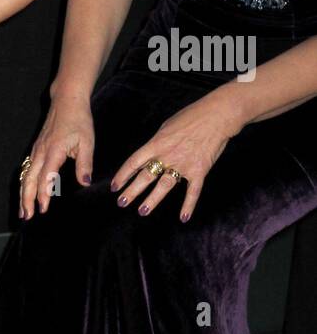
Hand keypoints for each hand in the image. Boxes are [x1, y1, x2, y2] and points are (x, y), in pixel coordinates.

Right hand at [19, 95, 94, 217]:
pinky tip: (25, 193)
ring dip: (23, 194)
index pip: (44, 177)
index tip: (43, 209)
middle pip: (28, 180)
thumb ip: (84, 163)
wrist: (66, 101)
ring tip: (23, 210)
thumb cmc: (79, 120)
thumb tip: (85, 182)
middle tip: (26, 216)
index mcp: (53, 151)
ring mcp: (36, 150)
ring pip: (25, 176)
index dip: (43, 195)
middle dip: (26, 199)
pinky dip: (24, 184)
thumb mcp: (87, 142)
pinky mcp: (37, 149)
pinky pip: (27, 170)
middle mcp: (41, 152)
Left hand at [109, 90, 241, 221]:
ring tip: (143, 211)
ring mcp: (183, 164)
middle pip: (145, 176)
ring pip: (164, 186)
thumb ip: (156, 143)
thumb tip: (148, 155)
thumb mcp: (166, 127)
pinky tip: (183, 218)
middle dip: (132, 191)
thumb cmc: (191, 117)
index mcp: (156, 143)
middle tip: (122, 203)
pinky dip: (188, 205)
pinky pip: (193, 191)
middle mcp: (167, 156)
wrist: (217, 116)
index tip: (115, 186)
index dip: (123, 175)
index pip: (134, 162)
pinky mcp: (199, 170)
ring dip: (152, 200)